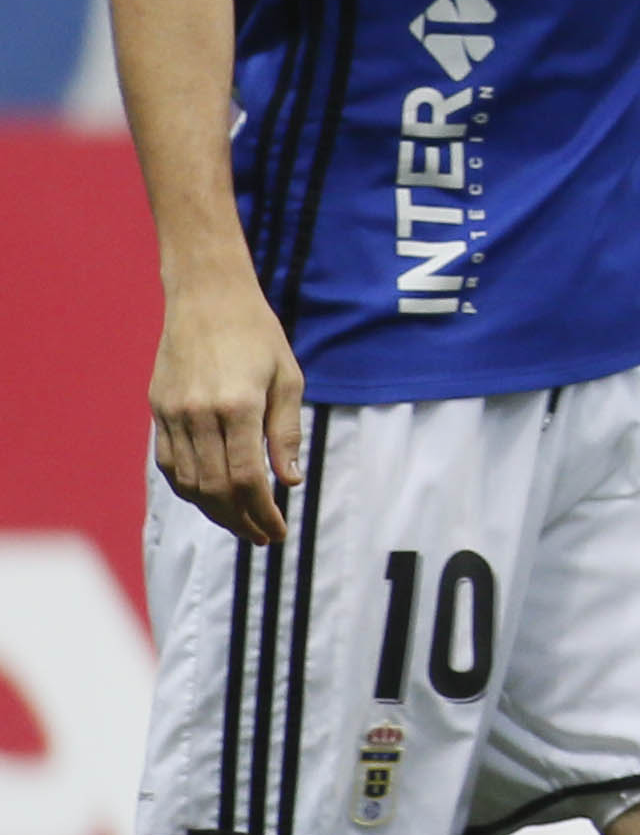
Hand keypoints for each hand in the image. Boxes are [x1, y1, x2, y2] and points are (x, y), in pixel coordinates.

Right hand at [149, 261, 304, 545]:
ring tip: (241, 524)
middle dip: (240, 520)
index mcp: (237, 406)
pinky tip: (210, 499)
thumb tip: (288, 481)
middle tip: (263, 537)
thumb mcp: (287, 378)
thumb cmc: (258, 334)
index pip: (246, 478)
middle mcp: (198, 414)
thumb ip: (286, 432)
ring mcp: (172, 414)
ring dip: (214, 511)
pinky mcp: (158, 411)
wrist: (207, 298)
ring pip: (188, 481)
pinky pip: (169, 463)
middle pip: (215, 488)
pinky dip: (189, 488)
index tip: (278, 531)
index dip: (262, 512)